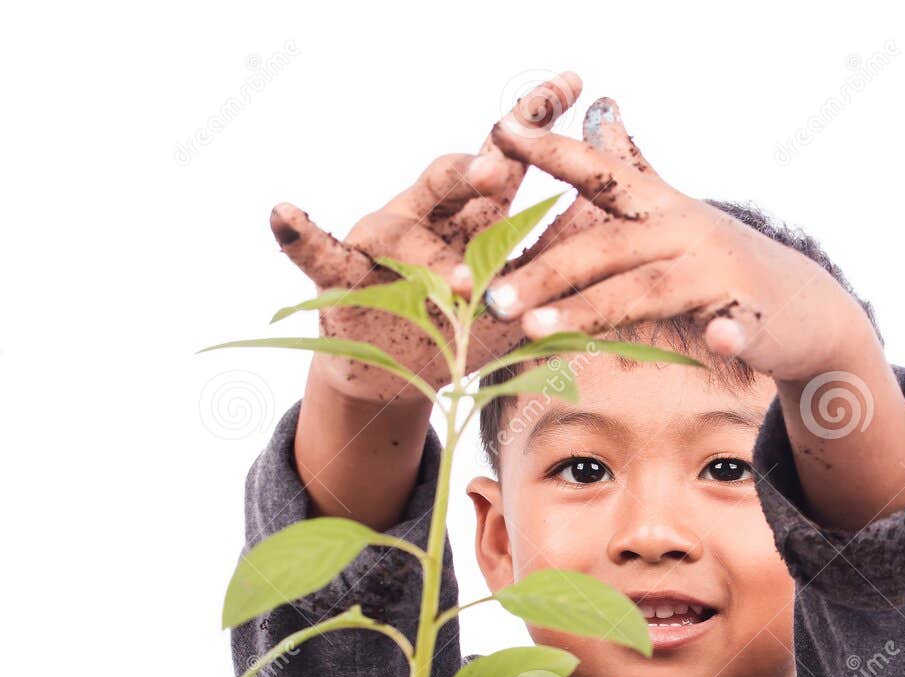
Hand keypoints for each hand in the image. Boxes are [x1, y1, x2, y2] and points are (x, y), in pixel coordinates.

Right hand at [270, 71, 631, 404]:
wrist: (397, 368)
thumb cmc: (463, 320)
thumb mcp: (518, 287)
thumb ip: (559, 248)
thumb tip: (621, 207)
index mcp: (472, 214)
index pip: (507, 157)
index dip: (534, 119)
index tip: (573, 80)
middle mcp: (427, 215)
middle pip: (451, 179)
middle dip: (475, 170)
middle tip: (498, 169)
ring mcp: (382, 244)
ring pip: (400, 230)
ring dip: (427, 254)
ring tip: (456, 279)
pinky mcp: (342, 279)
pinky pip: (318, 255)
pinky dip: (300, 235)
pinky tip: (283, 213)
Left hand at [462, 107, 883, 385]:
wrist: (804, 307)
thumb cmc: (722, 265)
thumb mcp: (674, 212)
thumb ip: (630, 170)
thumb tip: (601, 105)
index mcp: (660, 206)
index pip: (600, 173)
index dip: (550, 151)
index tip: (496, 132)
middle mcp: (687, 230)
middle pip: (605, 247)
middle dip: (542, 270)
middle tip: (485, 294)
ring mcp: (720, 274)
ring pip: (647, 290)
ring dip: (590, 308)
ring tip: (534, 328)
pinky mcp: (754, 316)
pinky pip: (736, 326)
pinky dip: (728, 333)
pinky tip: (716, 341)